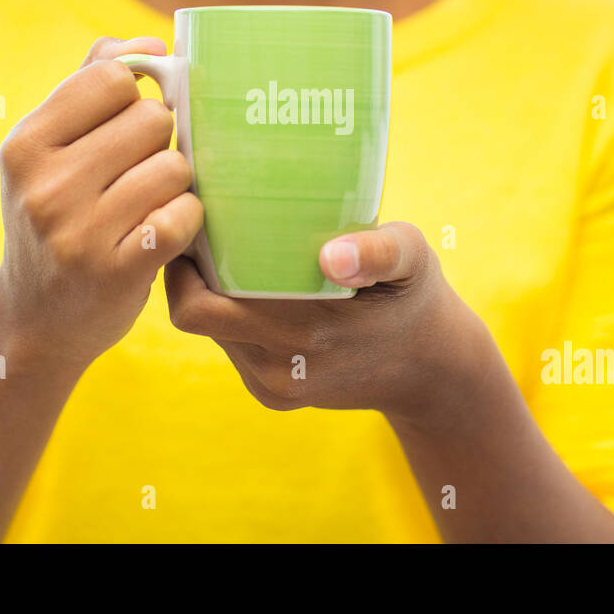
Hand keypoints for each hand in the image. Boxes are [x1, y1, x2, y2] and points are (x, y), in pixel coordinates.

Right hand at [0, 37, 203, 371]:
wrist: (35, 321)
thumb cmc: (57, 217)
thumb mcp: (49, 151)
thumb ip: (92, 82)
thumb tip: (150, 42)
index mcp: (26, 143)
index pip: (113, 78)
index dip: (136, 96)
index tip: (129, 125)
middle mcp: (46, 185)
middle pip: (152, 119)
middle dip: (159, 142)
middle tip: (140, 172)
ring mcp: (79, 231)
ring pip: (174, 166)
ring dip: (176, 184)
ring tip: (150, 203)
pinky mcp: (117, 272)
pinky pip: (185, 215)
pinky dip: (188, 221)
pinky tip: (165, 232)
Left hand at [164, 222, 490, 431]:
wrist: (432, 369)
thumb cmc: (415, 296)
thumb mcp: (412, 259)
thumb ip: (379, 251)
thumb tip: (332, 255)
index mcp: (306, 333)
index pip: (200, 307)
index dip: (181, 265)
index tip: (193, 218)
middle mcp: (281, 369)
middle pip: (195, 317)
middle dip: (187, 273)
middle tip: (201, 226)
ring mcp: (275, 387)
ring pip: (211, 333)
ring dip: (209, 294)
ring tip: (223, 248)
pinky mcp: (274, 396)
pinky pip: (231, 349)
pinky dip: (232, 316)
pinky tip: (251, 285)